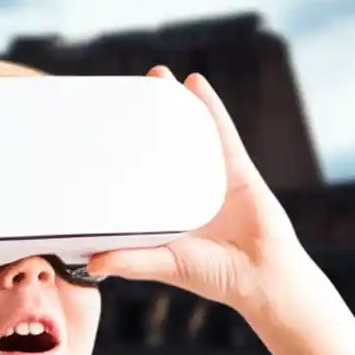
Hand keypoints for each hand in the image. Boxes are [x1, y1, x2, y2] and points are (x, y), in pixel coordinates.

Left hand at [85, 66, 313, 316]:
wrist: (263, 278)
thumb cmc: (215, 277)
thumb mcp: (165, 264)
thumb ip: (131, 261)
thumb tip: (91, 264)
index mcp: (166, 209)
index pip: (139, 174)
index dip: (124, 154)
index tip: (101, 131)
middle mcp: (186, 189)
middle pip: (163, 145)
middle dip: (147, 118)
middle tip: (127, 90)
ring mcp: (212, 176)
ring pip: (191, 132)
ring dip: (176, 102)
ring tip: (158, 76)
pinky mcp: (237, 169)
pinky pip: (221, 132)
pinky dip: (208, 106)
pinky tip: (195, 83)